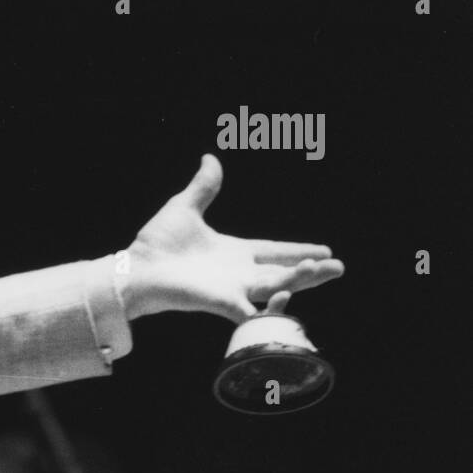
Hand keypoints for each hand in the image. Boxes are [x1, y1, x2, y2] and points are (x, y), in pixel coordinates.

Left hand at [120, 154, 344, 322]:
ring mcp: (232, 290)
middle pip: (283, 273)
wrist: (134, 267)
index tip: (324, 250)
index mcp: (233, 253)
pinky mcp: (223, 303)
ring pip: (276, 288)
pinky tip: (289, 298)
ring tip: (326, 270)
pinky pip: (253, 313)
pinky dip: (271, 309)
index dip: (297, 251)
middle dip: (312, 271)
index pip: (273, 252)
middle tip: (339, 267)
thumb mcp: (185, 208)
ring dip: (301, 280)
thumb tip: (210, 159)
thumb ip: (203, 187)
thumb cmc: (156, 244)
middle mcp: (237, 274)